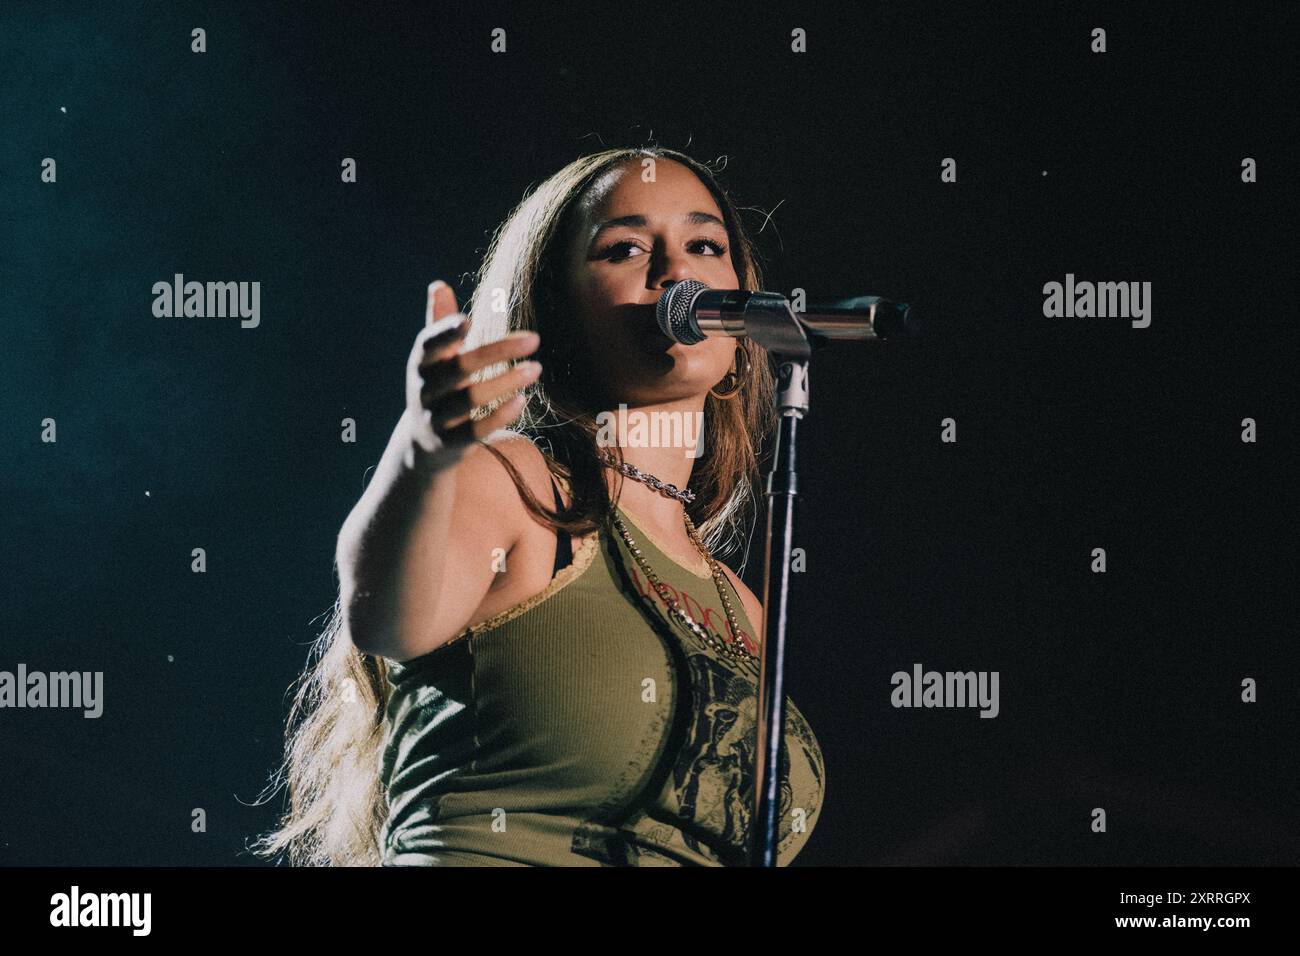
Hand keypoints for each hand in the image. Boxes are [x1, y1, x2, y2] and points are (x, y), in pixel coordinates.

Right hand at [405, 280, 540, 455]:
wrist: (423, 444)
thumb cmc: (437, 388)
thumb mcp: (434, 359)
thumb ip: (439, 324)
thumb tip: (438, 284)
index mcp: (421, 364)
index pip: (429, 345)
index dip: (445, 333)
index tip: (469, 321)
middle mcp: (424, 390)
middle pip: (460, 368)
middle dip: (497, 352)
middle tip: (535, 338)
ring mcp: (436, 419)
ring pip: (470, 399)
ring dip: (506, 382)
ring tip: (537, 368)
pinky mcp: (451, 444)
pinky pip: (476, 431)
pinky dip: (499, 415)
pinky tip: (522, 400)